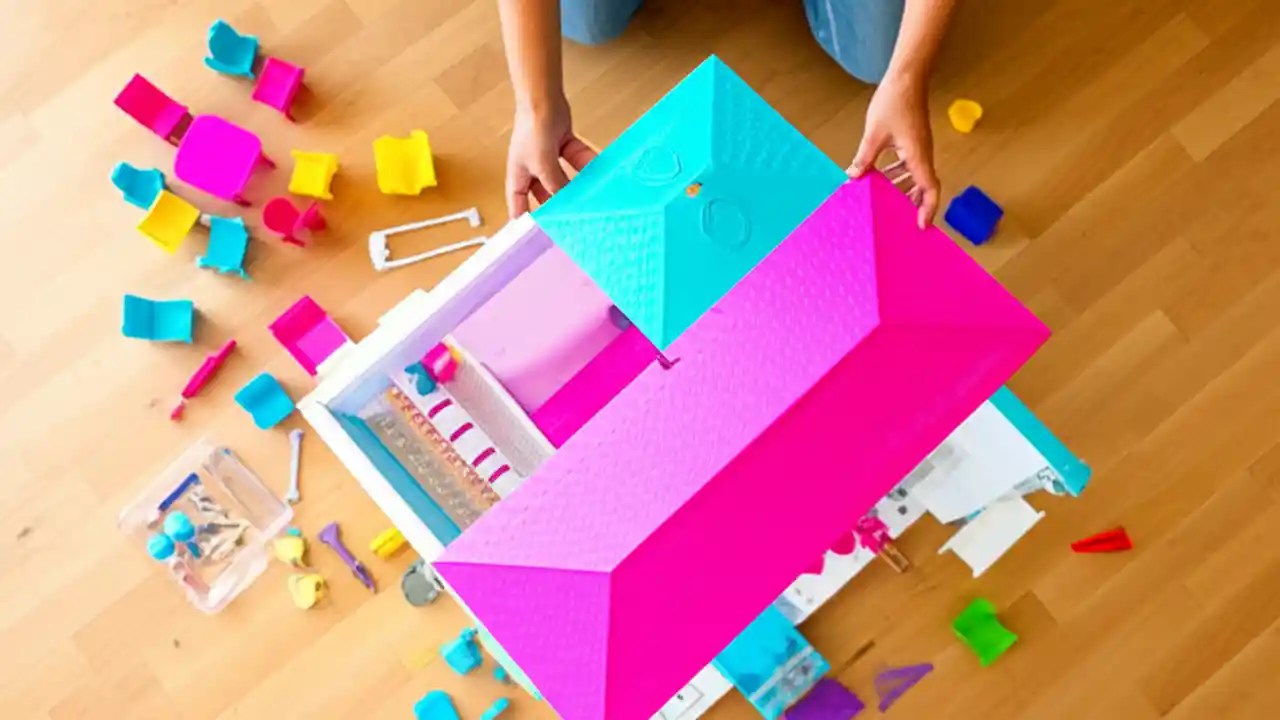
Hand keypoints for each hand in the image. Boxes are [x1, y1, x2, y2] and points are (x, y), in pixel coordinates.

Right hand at [506, 96, 596, 216]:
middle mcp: (532, 169)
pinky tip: (599, 174)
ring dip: (575, 187)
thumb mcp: (543, 166)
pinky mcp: (563, 145)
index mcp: (518, 177)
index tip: (536, 238)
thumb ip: (556, 186)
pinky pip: (576, 161)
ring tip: (589, 202)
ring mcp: (548, 157)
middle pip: (544, 195)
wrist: (542, 99)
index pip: (519, 206)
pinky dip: (586, 166)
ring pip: (563, 179)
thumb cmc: (532, 131)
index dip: (525, 222)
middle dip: (557, 207)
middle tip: (571, 223)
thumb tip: (569, 202)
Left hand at [847, 74, 939, 228]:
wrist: (907, 76)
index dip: (928, 209)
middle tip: (898, 220)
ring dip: (901, 188)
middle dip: (913, 204)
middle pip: (923, 186)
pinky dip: (896, 174)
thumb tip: (853, 176)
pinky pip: (907, 164)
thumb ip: (865, 157)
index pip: (930, 188)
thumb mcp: (874, 134)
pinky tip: (879, 177)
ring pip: (913, 175)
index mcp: (918, 156)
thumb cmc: (895, 101)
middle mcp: (922, 154)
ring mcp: (918, 147)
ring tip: (884, 201)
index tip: (921, 226)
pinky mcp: (912, 140)